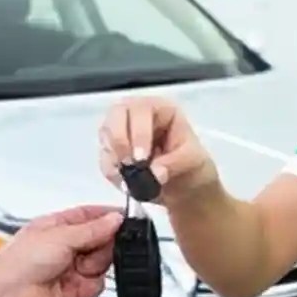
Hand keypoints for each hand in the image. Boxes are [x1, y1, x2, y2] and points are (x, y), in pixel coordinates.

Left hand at [0, 205, 123, 296]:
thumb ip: (92, 229)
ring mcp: (72, 268)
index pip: (91, 215)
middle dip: (105, 242)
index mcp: (58, 226)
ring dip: (96, 263)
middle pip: (102, 239)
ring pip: (104, 261)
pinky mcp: (77, 290)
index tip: (124, 217)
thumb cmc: (19, 262)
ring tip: (80, 265)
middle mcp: (66, 247)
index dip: (108, 216)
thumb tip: (115, 218)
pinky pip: (99, 284)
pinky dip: (92, 282)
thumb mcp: (60, 235)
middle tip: (98, 244)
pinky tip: (77, 280)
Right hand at [99, 95, 218, 205]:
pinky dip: (113, 172)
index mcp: (160, 109)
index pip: (141, 109)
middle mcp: (137, 115)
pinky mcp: (113, 152)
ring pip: (105, 134)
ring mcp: (122, 131)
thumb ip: (174, 163)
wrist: (185, 187)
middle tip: (128, 165)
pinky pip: (104, 158)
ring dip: (114, 158)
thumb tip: (154, 172)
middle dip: (119, 140)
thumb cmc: (191, 164)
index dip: (138, 132)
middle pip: (116, 114)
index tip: (141, 159)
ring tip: (130, 178)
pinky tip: (127, 183)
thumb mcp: (193, 160)